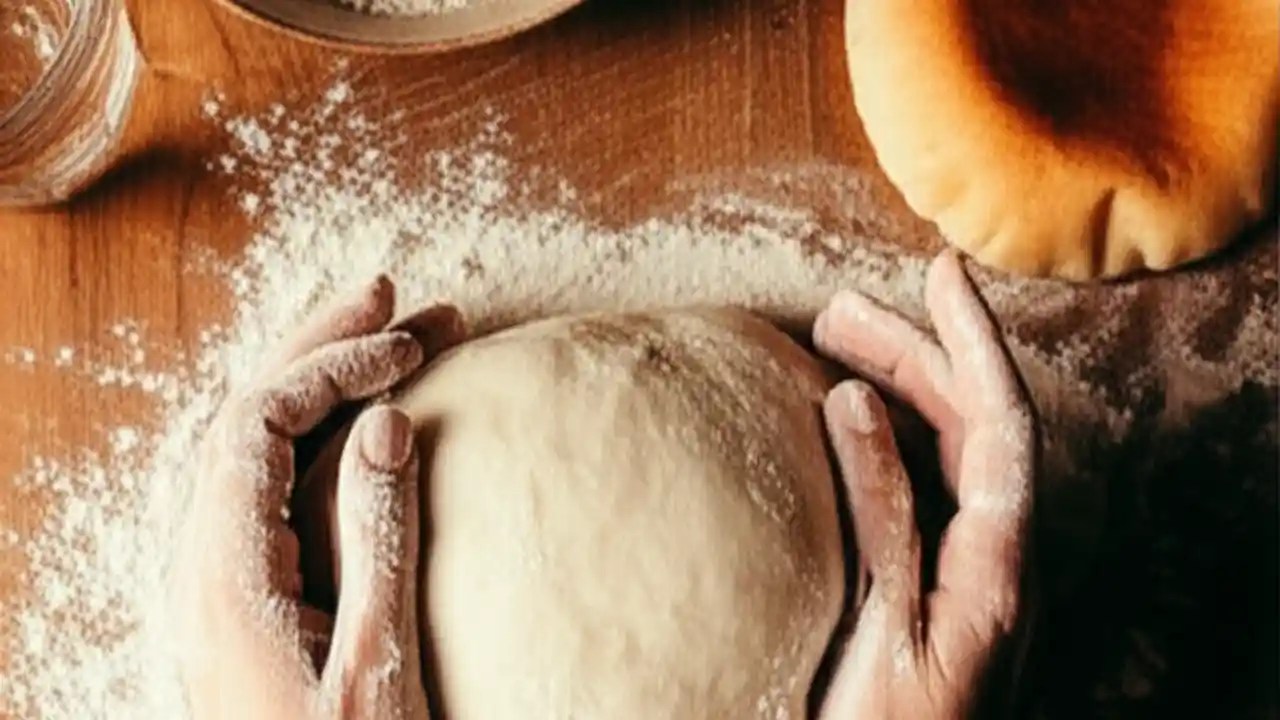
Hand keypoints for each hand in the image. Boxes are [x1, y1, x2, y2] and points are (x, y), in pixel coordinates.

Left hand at [169, 277, 461, 719]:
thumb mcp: (374, 664)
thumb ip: (376, 539)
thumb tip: (386, 424)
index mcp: (225, 577)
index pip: (258, 426)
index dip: (332, 369)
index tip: (411, 350)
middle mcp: (209, 565)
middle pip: (248, 417)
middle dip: (322, 346)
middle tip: (392, 294)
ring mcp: (226, 579)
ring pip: (260, 448)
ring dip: (323, 383)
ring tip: (394, 333)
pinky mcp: (252, 597)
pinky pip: (274, 489)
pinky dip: (322, 437)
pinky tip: (361, 419)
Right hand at [814, 251, 1034, 718]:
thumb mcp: (883, 624)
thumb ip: (880, 514)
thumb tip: (853, 400)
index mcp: (1000, 569)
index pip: (999, 424)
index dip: (973, 341)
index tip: (940, 273)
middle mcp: (998, 561)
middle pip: (970, 428)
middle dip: (914, 356)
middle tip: (838, 313)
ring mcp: (970, 573)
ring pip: (946, 455)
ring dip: (898, 393)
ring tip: (834, 347)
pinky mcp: (940, 589)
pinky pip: (924, 492)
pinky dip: (887, 443)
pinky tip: (848, 425)